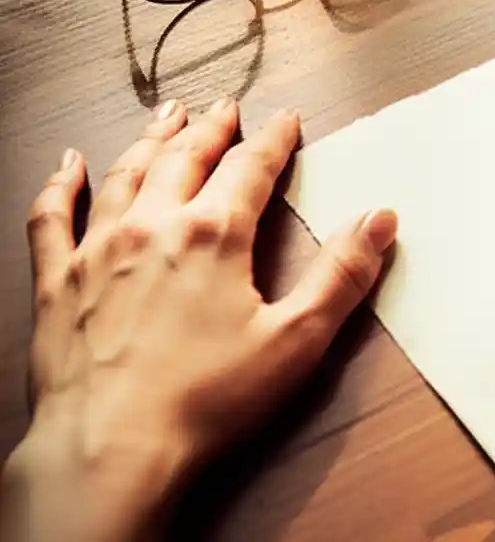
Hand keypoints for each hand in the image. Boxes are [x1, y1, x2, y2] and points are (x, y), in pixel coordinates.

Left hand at [4, 99, 396, 540]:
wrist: (110, 448)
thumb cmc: (207, 399)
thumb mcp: (297, 339)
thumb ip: (342, 274)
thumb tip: (382, 217)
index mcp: (215, 235)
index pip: (251, 168)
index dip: (274, 140)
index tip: (286, 119)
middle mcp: (154, 225)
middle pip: (186, 158)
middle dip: (211, 129)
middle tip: (226, 107)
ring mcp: (98, 249)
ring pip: (126, 174)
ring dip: (150, 140)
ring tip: (167, 117)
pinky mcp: (57, 281)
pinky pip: (52, 218)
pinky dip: (60, 185)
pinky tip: (67, 166)